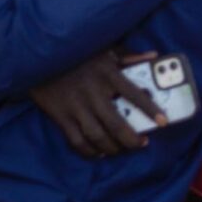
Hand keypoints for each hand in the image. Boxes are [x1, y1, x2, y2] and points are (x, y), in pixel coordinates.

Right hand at [29, 50, 166, 158]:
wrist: (38, 56)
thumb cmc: (77, 52)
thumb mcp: (105, 48)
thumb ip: (129, 55)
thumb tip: (154, 56)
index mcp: (107, 73)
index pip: (134, 94)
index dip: (150, 109)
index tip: (164, 121)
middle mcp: (93, 92)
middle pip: (117, 123)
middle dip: (132, 139)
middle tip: (143, 143)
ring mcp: (76, 106)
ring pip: (98, 136)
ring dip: (113, 147)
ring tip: (123, 149)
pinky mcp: (60, 116)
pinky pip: (76, 141)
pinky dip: (89, 151)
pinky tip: (99, 152)